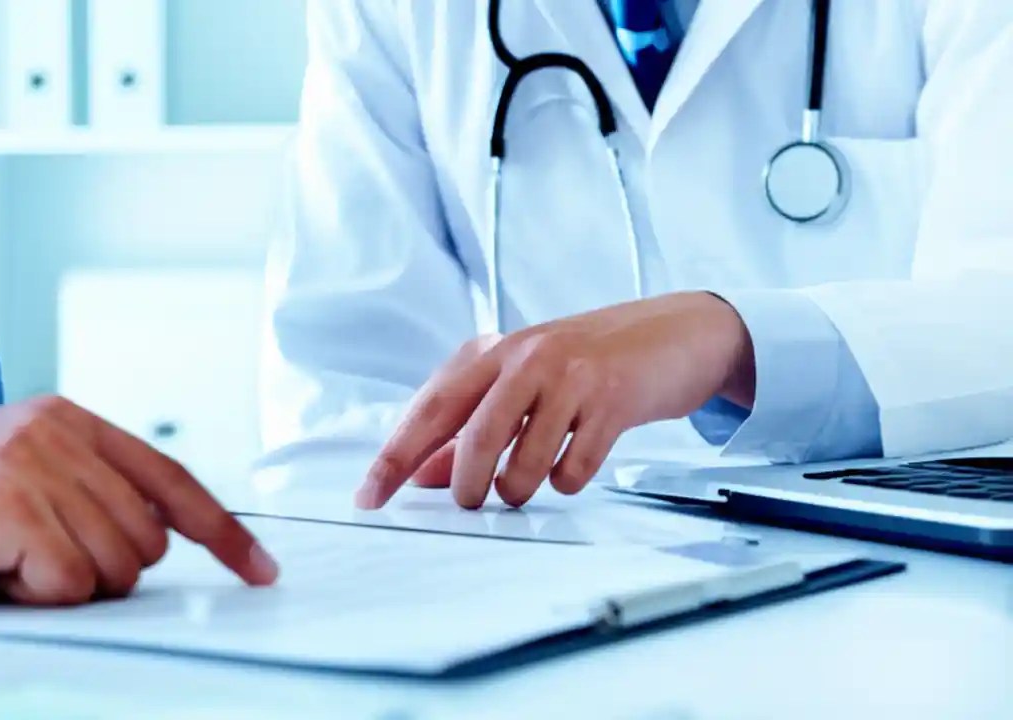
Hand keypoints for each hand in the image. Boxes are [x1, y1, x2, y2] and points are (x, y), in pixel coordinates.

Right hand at [0, 396, 277, 603]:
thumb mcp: (18, 474)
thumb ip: (87, 490)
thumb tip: (161, 541)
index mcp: (70, 419)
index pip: (174, 479)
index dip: (224, 532)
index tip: (261, 570)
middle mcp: (59, 431)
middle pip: (151, 540)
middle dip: (105, 571)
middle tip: (31, 561)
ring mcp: (34, 464)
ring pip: (116, 568)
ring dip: (63, 586)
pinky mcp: (7, 505)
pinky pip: (69, 587)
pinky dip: (32, 597)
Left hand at [356, 292, 753, 509]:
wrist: (674, 333)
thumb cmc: (588, 363)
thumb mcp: (522, 385)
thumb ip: (471, 427)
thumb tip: (424, 476)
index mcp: (491, 352)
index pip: (429, 410)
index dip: (395, 457)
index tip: (369, 497)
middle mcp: (525, 357)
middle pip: (473, 437)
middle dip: (466, 486)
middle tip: (471, 503)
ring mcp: (570, 375)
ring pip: (522, 460)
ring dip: (518, 489)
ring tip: (526, 485)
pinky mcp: (612, 398)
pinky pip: (574, 466)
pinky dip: (567, 481)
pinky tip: (573, 467)